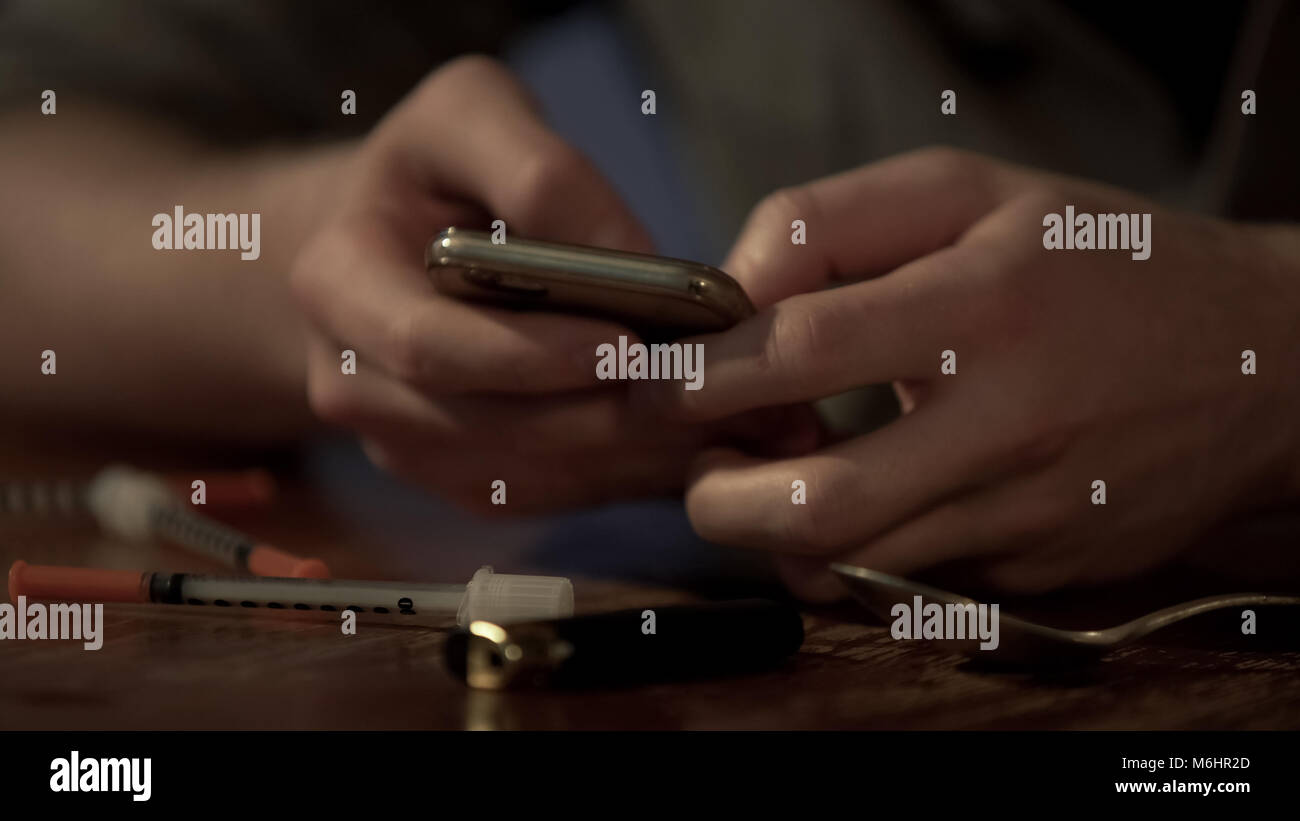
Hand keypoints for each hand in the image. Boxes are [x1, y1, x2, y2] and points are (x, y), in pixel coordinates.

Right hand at [291, 57, 813, 512]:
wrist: (385, 243)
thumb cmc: (433, 171)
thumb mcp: (468, 116)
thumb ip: (538, 170)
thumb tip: (631, 257)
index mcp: (338, 287)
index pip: (430, 347)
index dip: (530, 355)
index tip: (630, 342)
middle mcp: (357, 385)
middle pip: (489, 426)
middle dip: (609, 414)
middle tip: (718, 395)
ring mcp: (407, 445)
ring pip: (531, 475)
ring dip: (637, 454)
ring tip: (744, 422)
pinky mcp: (460, 477)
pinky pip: (551, 493)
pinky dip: (631, 474)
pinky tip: (705, 441)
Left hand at [641, 148, 1299, 596]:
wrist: (1260, 364)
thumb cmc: (1103, 265)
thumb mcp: (976, 193)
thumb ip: (835, 221)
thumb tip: (735, 291)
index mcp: (987, 302)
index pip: (804, 349)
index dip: (706, 376)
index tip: (668, 383)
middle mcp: (1008, 420)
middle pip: (816, 504)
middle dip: (720, 501)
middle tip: (702, 469)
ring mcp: (1026, 512)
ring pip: (854, 568)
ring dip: (776, 538)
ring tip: (770, 484)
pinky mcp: (1039, 571)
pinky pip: (909, 587)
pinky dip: (854, 558)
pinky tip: (860, 506)